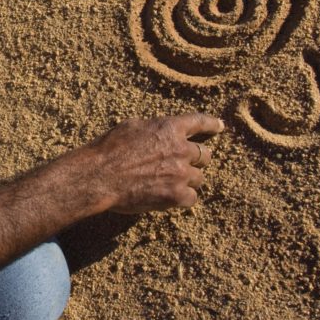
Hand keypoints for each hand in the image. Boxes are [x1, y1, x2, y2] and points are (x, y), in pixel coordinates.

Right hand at [88, 113, 223, 213]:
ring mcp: (181, 173)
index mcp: (169, 128)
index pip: (199, 122)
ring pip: (199, 178)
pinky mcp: (176, 196)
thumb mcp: (132, 126)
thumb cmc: (109, 148)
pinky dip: (182, 197)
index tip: (220, 126)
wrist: (100, 175)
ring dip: (187, 179)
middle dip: (196, 159)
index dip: (211, 124)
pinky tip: (168, 196)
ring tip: (169, 182)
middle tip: (183, 164)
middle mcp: (180, 149)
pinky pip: (191, 197)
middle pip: (204, 154)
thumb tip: (161, 133)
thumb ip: (153, 129)